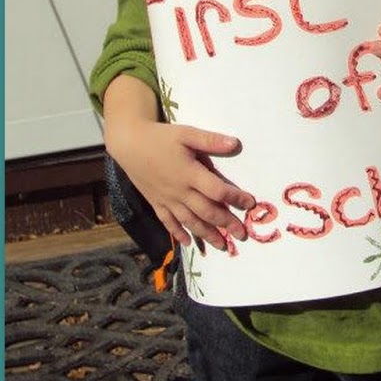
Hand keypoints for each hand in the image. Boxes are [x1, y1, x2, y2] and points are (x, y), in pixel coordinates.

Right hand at [105, 115, 251, 249]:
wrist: (129, 144)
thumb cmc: (160, 138)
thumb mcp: (187, 133)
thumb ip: (211, 141)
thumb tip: (236, 143)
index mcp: (189, 174)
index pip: (217, 191)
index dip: (235, 198)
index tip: (251, 204)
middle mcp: (179, 191)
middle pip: (206, 211)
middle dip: (225, 224)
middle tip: (242, 235)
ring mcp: (166, 199)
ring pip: (189, 221)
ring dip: (206, 234)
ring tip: (223, 246)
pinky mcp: (156, 202)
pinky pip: (168, 222)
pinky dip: (178, 233)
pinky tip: (188, 243)